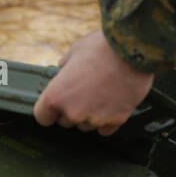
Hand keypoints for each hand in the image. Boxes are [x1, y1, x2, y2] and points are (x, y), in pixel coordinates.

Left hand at [33, 29, 153, 135]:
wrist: (133, 50)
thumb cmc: (102, 47)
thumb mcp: (76, 50)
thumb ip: (65, 64)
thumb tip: (63, 67)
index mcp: (56, 95)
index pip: (42, 117)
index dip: (48, 110)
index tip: (54, 104)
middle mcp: (73, 112)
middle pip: (65, 122)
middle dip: (70, 109)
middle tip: (82, 91)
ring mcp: (95, 119)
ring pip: (86, 125)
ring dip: (89, 114)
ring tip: (99, 93)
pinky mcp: (116, 120)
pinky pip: (105, 129)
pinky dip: (107, 119)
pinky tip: (111, 103)